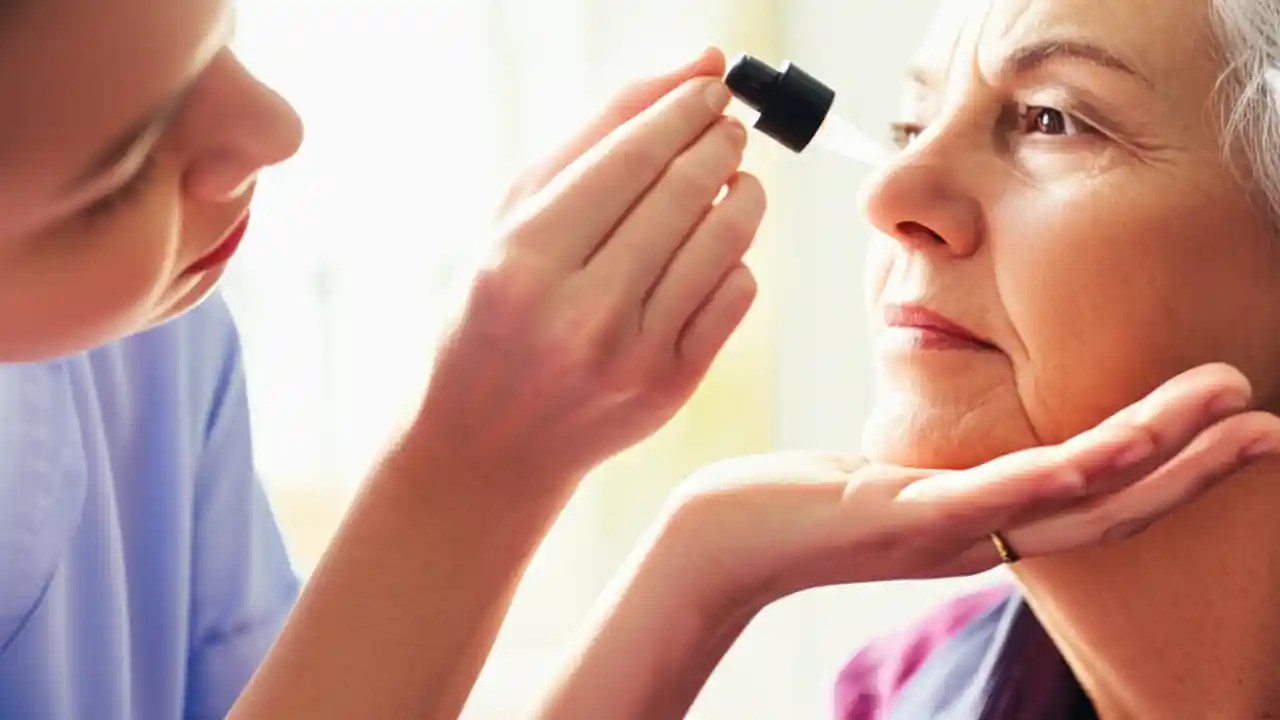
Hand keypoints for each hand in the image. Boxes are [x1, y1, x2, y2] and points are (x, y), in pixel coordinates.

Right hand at [409, 48, 765, 489]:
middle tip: (728, 124)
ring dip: (743, 193)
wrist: (493, 439)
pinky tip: (713, 247)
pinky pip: (734, 296)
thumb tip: (690, 71)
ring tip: (732, 177)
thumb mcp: (511, 222)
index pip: (629, 160)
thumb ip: (593, 142)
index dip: (683, 111)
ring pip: (724, 243)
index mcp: (524, 262)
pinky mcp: (671, 388)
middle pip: (683, 194)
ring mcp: (632, 357)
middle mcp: (580, 312)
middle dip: (719, 141)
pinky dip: (735, 257)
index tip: (713, 85)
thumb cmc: (496, 312)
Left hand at [659, 363, 1279, 613]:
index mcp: (982, 519)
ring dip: (1157, 455)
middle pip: (1110, 503)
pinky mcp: (906, 516)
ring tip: (1231, 415)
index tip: (1233, 428)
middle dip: (1196, 466)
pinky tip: (1115, 448)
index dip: (1169, 468)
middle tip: (1275, 429)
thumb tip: (973, 440)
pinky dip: (1063, 473)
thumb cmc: (800, 502)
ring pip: (1073, 492)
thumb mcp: (888, 475)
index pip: (1093, 494)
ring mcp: (949, 530)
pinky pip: (998, 495)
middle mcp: (981, 534)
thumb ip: (943, 463)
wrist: (721, 540)